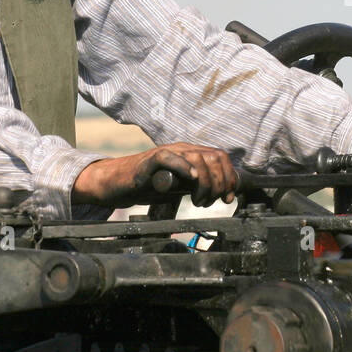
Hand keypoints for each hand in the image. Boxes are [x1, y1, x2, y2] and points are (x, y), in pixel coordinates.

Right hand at [73, 143, 239, 207]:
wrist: (120, 184)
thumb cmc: (150, 186)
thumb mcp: (181, 186)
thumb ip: (199, 185)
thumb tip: (224, 193)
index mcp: (192, 154)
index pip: (221, 157)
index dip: (230, 177)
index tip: (229, 197)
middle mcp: (182, 149)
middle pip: (214, 158)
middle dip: (219, 183)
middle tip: (210, 202)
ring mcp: (167, 152)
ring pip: (197, 158)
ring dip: (205, 183)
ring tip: (198, 201)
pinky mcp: (150, 160)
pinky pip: (170, 157)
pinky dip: (184, 166)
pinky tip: (191, 178)